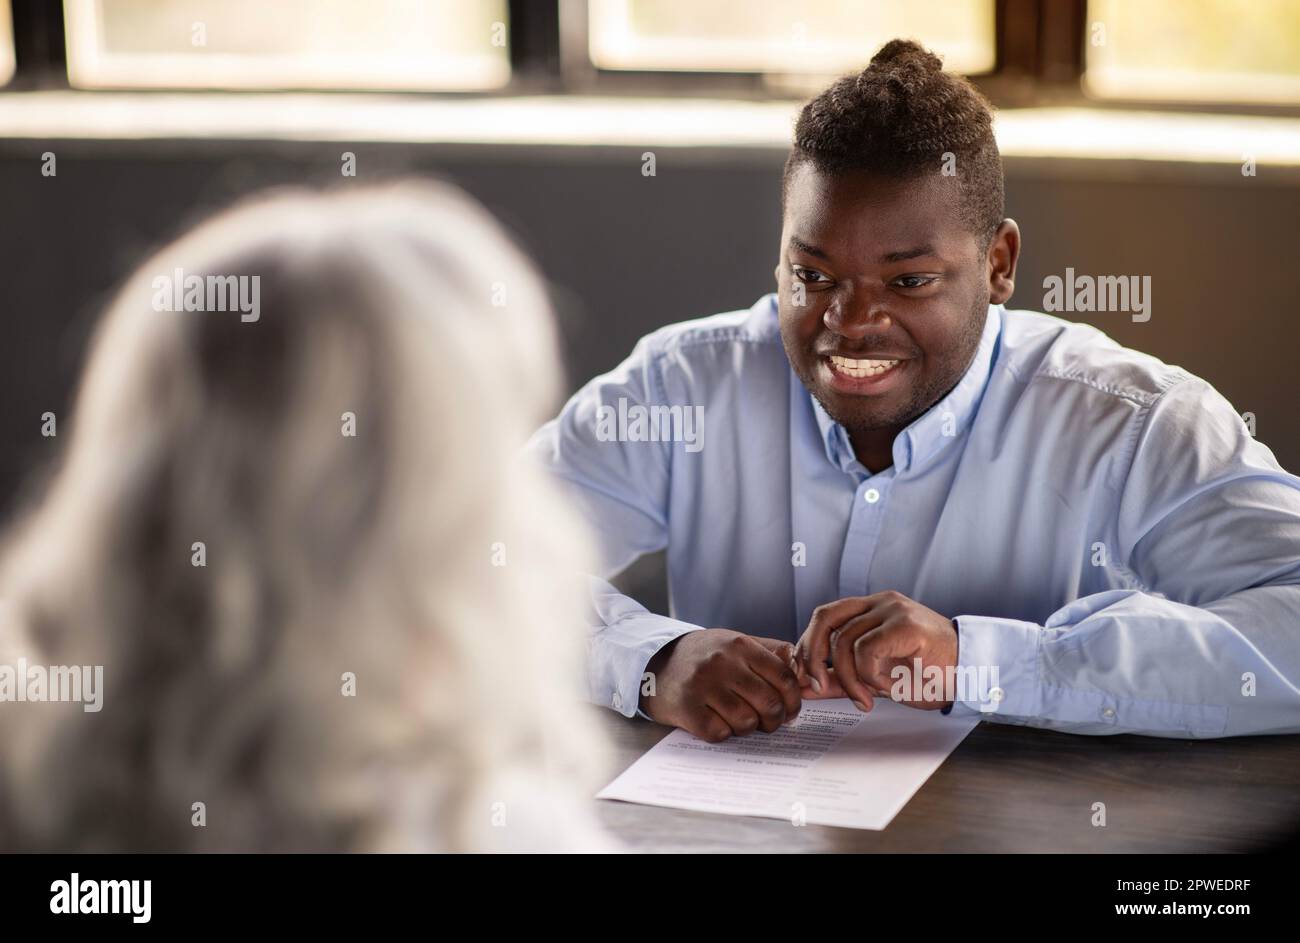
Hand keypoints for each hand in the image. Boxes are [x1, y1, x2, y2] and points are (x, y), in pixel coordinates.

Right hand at [639, 630, 803, 741]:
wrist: (655, 662)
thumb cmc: (704, 656)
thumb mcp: (736, 643)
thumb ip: (771, 653)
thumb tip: (805, 674)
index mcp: (740, 645)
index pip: (784, 677)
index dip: (794, 700)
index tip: (791, 711)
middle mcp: (722, 662)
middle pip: (770, 703)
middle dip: (774, 720)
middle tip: (767, 722)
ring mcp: (702, 685)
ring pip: (747, 723)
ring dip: (747, 728)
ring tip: (738, 720)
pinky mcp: (686, 708)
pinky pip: (719, 734)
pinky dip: (722, 733)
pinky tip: (715, 722)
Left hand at [794, 591, 958, 711]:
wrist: (972, 675)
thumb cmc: (929, 675)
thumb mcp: (875, 678)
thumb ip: (841, 679)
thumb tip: (806, 687)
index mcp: (871, 609)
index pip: (824, 617)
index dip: (807, 645)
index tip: (805, 676)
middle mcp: (880, 603)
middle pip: (825, 619)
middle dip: (813, 656)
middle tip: (817, 686)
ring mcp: (894, 610)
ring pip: (845, 641)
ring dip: (850, 678)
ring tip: (867, 696)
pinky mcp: (906, 625)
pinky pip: (867, 649)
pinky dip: (869, 673)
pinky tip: (886, 686)